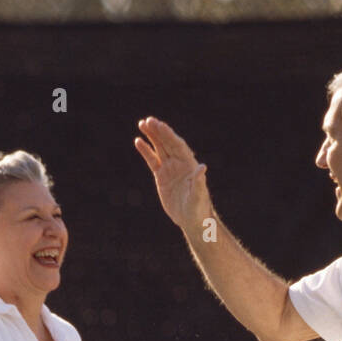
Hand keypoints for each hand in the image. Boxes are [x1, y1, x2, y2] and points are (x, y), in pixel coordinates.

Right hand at [134, 117, 210, 231]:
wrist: (192, 219)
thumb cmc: (198, 208)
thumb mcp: (198, 196)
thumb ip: (199, 182)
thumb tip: (202, 167)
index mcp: (189, 164)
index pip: (177, 145)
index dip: (169, 135)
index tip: (160, 125)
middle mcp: (179, 163)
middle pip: (167, 143)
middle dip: (158, 132)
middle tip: (148, 120)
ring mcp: (170, 169)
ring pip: (159, 148)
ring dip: (152, 136)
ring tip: (142, 124)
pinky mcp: (161, 176)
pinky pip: (152, 160)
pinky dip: (146, 151)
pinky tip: (138, 141)